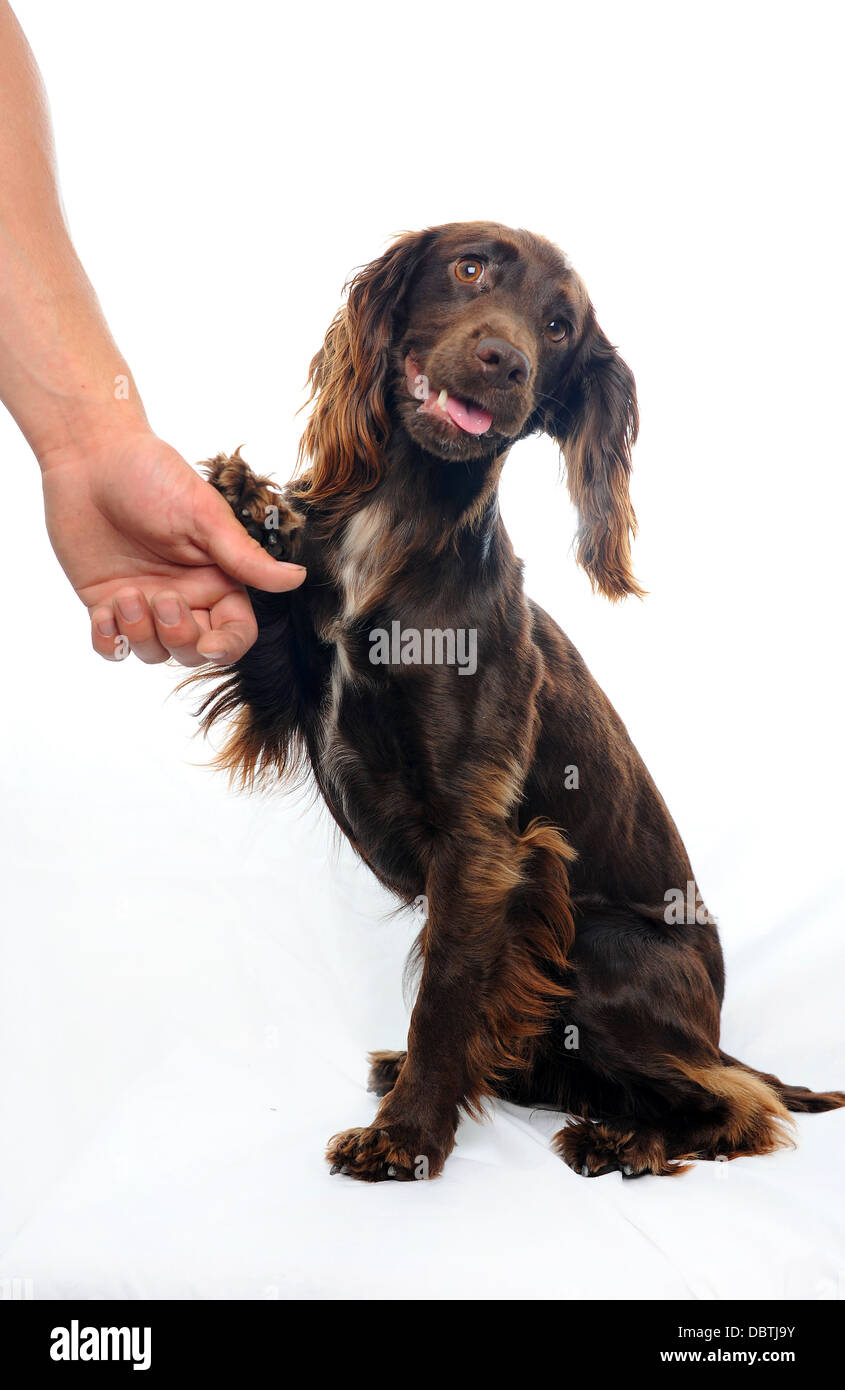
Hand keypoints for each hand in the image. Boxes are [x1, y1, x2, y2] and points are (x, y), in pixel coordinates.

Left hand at [40, 427, 305, 666]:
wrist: (91, 459)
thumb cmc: (152, 476)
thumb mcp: (204, 516)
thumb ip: (246, 556)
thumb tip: (296, 578)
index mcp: (217, 578)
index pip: (236, 631)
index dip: (227, 646)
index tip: (210, 645)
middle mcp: (184, 596)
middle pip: (194, 652)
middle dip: (179, 636)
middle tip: (161, 597)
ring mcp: (144, 603)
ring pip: (153, 653)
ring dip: (140, 634)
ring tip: (125, 594)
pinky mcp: (106, 603)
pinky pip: (110, 646)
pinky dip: (108, 640)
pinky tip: (104, 610)